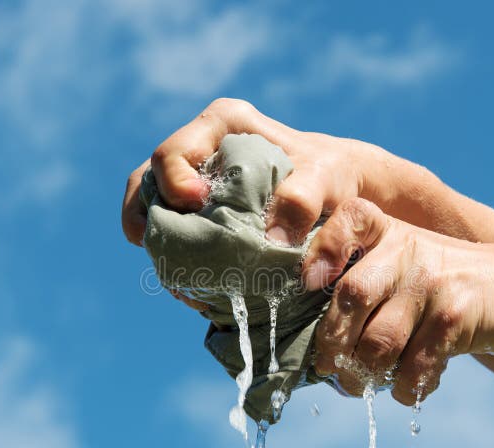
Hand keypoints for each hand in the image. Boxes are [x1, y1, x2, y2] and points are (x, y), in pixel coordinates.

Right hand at [122, 98, 448, 247]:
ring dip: (155, 238)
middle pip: (150, 178)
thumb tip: (271, 242)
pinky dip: (172, 253)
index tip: (195, 207)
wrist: (344, 190)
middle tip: (163, 248)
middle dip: (148, 215)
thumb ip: (302, 199)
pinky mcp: (202, 209)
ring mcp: (198, 178)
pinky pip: (171, 227)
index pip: (173, 152)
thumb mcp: (326, 177)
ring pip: (152, 204)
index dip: (172, 182)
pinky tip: (185, 279)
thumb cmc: (334, 173)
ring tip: (170, 273)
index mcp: (223, 123)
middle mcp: (203, 146)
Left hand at [303, 199, 493, 404]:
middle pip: (353, 294)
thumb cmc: (439, 283)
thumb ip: (362, 281)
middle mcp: (407, 249)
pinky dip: (403, 387)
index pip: (350, 220)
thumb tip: (315, 343)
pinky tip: (406, 388)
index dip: (323, 248)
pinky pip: (415, 366)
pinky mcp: (455, 317)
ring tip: (359, 385)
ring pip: (379, 341)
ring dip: (362, 375)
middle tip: (327, 367)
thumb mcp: (404, 259)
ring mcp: (432, 282)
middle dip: (332, 342)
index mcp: (386, 230)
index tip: (307, 282)